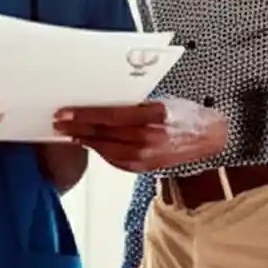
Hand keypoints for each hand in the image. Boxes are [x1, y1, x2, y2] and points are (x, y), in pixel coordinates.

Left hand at [53, 98, 226, 172]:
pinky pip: (115, 160)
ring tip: (70, 133)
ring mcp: (147, 156)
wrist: (208, 138)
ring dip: (85, 140)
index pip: (111, 115)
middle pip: (105, 133)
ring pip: (106, 149)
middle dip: (78, 127)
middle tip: (59, 122)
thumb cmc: (185, 114)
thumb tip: (103, 100)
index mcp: (154, 115)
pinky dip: (100, 151)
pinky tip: (90, 143)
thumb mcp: (161, 100)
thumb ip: (135, 103)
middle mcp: (149, 138)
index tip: (66, 112)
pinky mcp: (144, 168)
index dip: (85, 115)